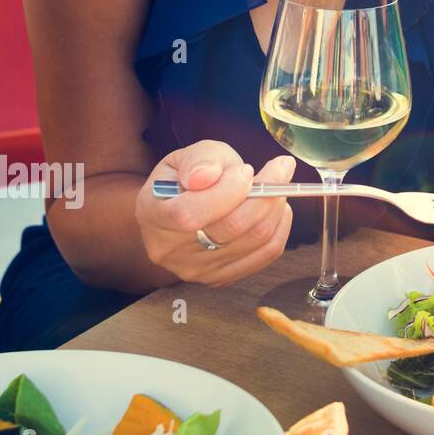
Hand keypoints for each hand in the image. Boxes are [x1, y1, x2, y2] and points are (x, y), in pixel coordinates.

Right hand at [136, 141, 295, 284]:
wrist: (177, 209)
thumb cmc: (184, 179)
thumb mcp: (186, 157)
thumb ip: (199, 160)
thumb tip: (206, 176)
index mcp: (153, 215)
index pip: (191, 213)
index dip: (228, 190)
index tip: (246, 170)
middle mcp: (171, 250)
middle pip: (231, 228)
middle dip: (265, 194)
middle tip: (278, 170)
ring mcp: (197, 269)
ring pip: (255, 239)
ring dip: (276, 207)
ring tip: (276, 186)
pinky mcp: (222, 277)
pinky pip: (266, 253)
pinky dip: (280, 226)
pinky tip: (275, 208)